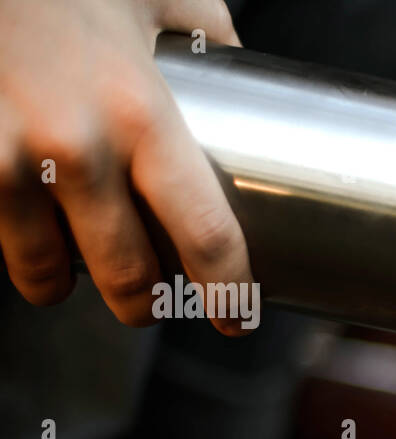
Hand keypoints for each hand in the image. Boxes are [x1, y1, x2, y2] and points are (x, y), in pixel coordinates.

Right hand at [0, 0, 251, 332]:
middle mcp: (76, 147)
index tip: (238, 317)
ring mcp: (5, 157)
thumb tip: (251, 84)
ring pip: (45, 271)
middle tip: (152, 299)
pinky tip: (25, 232)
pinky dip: (11, 247)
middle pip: (129, 276)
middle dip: (145, 303)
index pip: (206, 237)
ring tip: (80, 273)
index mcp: (144, 115)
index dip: (229, 292)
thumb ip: (209, 43)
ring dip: (66, 283)